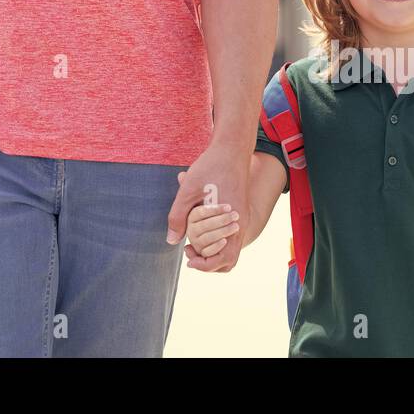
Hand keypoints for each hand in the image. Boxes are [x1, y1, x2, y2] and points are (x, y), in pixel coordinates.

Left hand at [166, 143, 248, 272]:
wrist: (231, 148)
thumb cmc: (209, 167)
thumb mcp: (187, 191)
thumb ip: (178, 217)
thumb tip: (171, 241)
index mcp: (231, 222)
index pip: (223, 259)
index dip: (203, 265)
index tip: (187, 256)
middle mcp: (240, 224)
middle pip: (229, 260)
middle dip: (208, 263)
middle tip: (189, 252)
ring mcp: (242, 218)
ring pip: (231, 250)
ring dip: (213, 252)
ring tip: (193, 244)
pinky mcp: (241, 212)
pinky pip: (231, 237)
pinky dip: (217, 241)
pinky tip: (200, 229)